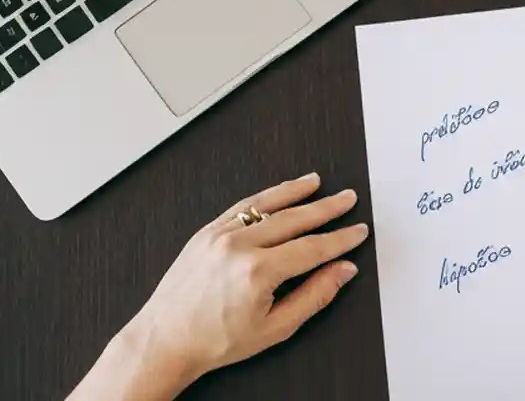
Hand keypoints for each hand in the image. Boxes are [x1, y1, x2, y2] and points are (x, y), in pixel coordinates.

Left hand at [123, 173, 368, 382]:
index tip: (358, 231)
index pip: (312, 247)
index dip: (340, 239)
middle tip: (347, 199)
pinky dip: (265, 197)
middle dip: (326, 208)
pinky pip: (241, 207)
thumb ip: (314, 295)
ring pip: (267, 205)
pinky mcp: (206, 232)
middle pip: (294, 219)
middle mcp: (238, 246)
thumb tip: (342, 271)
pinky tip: (280, 192)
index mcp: (258, 272)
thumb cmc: (215, 340)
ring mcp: (219, 235)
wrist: (166, 339)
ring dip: (296, 192)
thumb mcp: (275, 328)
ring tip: (317, 183)